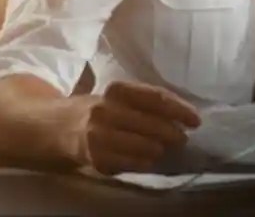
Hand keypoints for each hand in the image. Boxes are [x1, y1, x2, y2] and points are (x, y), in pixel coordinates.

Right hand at [69, 81, 201, 175]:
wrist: (58, 127)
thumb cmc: (101, 109)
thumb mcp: (120, 96)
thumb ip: (149, 101)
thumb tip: (185, 114)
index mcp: (118, 90)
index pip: (157, 98)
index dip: (180, 110)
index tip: (196, 120)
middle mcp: (105, 111)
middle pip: (152, 124)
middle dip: (173, 134)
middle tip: (183, 138)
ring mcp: (98, 136)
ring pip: (143, 146)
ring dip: (159, 149)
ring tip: (164, 149)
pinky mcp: (95, 158)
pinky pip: (130, 163)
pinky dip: (144, 162)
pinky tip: (148, 160)